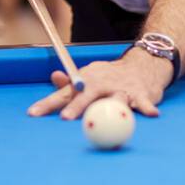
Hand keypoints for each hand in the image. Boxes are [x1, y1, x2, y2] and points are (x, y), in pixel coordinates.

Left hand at [27, 48, 173, 119]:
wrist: (142, 66)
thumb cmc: (110, 79)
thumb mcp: (90, 79)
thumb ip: (71, 85)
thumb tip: (54, 77)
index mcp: (86, 81)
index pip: (63, 94)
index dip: (47, 104)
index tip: (33, 114)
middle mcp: (101, 84)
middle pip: (86, 95)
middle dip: (76, 106)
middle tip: (66, 118)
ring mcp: (121, 89)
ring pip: (116, 99)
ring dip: (113, 107)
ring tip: (110, 116)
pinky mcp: (140, 94)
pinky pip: (143, 103)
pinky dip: (147, 108)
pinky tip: (151, 114)